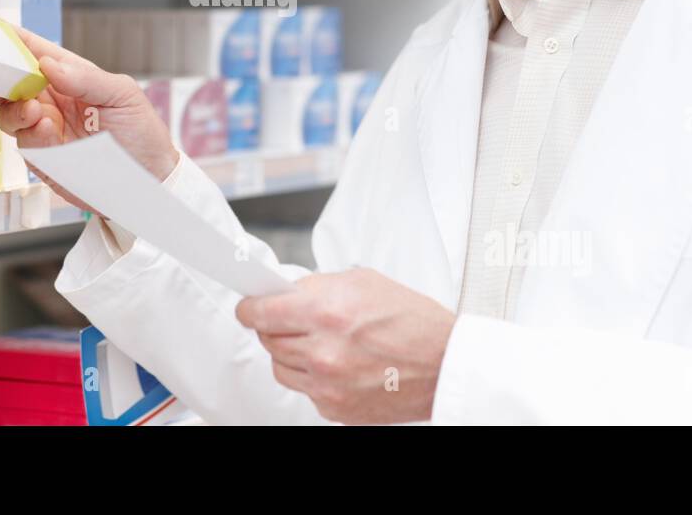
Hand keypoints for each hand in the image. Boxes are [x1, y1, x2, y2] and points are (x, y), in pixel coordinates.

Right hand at [0, 26, 177, 214]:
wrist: (148, 180)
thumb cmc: (142, 133)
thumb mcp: (122, 95)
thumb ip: (86, 78)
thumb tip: (48, 64)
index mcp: (72, 77)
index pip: (39, 54)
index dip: (16, 41)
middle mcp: (53, 101)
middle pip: (13, 83)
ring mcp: (45, 129)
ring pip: (10, 113)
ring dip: (15, 109)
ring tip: (34, 111)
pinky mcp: (43, 157)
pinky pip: (24, 143)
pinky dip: (30, 135)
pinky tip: (46, 130)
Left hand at [236, 269, 455, 424]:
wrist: (444, 364)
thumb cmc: (412, 321)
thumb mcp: (361, 282)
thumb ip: (316, 287)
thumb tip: (284, 293)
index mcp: (326, 312)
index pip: (261, 312)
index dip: (249, 308)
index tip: (247, 307)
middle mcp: (322, 352)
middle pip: (268, 340)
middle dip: (275, 327)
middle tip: (293, 320)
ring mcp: (327, 385)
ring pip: (281, 368)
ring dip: (291, 353)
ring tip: (318, 342)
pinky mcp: (334, 409)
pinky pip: (305, 389)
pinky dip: (313, 377)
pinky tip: (338, 364)